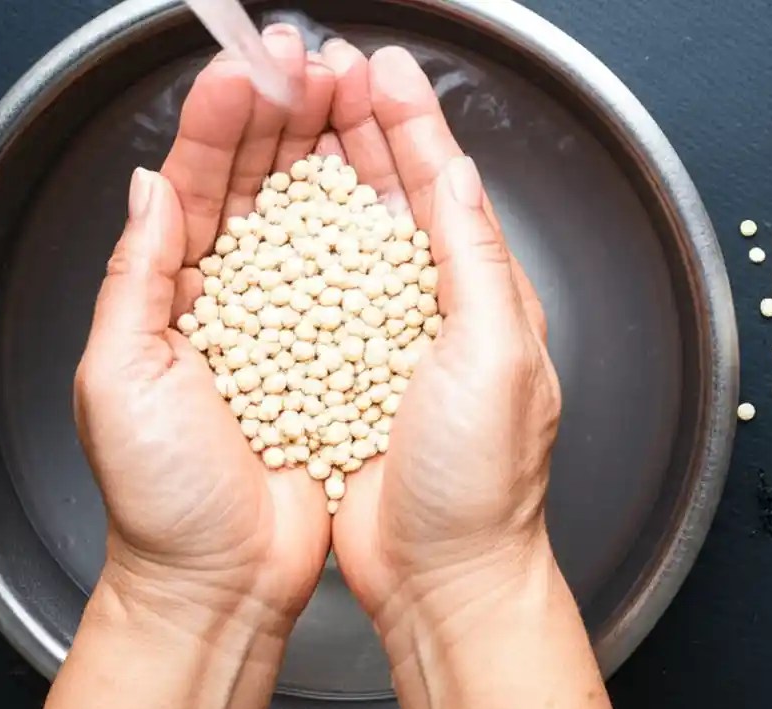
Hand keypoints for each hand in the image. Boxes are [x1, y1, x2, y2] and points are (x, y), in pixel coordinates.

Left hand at [72, 23, 330, 660]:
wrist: (224, 578)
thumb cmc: (162, 496)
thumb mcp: (118, 377)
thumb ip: (136, 278)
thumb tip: (149, 189)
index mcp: (170, 295)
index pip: (196, 184)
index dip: (222, 123)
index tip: (250, 72)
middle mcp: (233, 300)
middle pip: (260, 187)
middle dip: (285, 119)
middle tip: (312, 63)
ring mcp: (291, 325)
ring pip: (311, 220)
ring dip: (329, 155)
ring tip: (352, 97)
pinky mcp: (341, 357)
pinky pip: (357, 280)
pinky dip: (370, 230)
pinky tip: (386, 186)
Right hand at [316, 42, 608, 708]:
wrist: (441, 573)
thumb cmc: (482, 481)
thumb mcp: (494, 354)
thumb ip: (474, 261)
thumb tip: (455, 173)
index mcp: (488, 298)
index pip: (448, 188)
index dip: (413, 124)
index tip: (380, 71)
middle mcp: (442, 313)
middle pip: (399, 201)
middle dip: (368, 133)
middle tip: (331, 75)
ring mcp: (392, 343)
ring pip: (357, 239)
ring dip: (333, 177)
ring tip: (305, 120)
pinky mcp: (347, 377)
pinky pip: (321, 298)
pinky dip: (300, 249)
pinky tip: (278, 217)